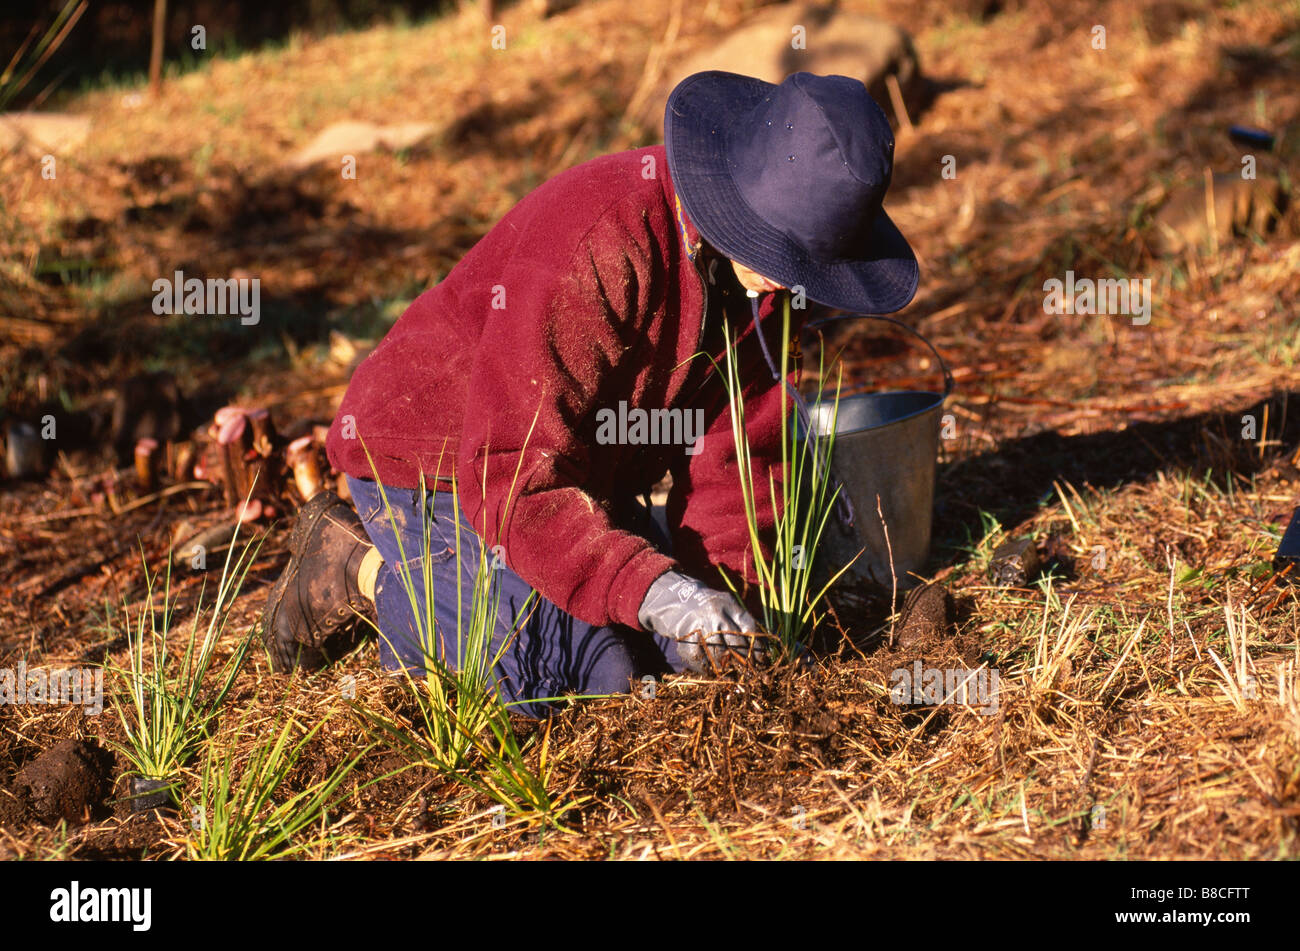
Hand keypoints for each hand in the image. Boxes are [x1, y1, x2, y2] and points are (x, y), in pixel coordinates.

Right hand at [638, 571, 766, 672]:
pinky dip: (706, 669)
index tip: (761, 662)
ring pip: (719, 654)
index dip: (757, 648)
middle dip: (745, 662)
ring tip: (733, 677)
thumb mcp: (727, 605)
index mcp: (730, 606)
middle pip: (736, 644)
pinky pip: (700, 658)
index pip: (750, 629)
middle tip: (749, 673)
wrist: (677, 599)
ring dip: (727, 669)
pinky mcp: (687, 636)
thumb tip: (761, 648)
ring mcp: (701, 625)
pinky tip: (713, 674)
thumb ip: (742, 622)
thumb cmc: (709, 606)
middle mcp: (717, 614)